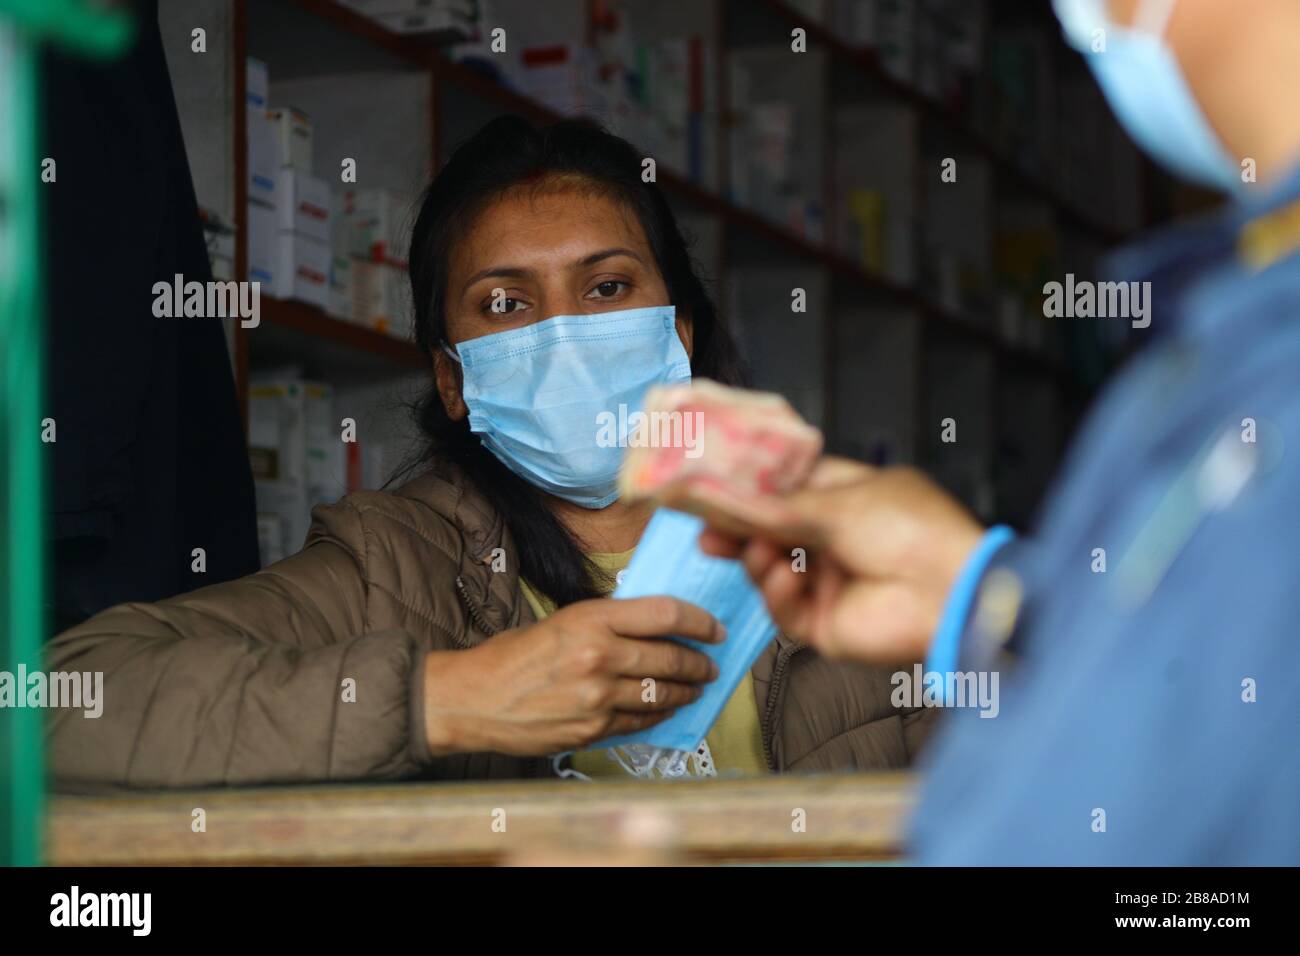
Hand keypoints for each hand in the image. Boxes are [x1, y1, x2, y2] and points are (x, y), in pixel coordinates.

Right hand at [422, 596, 723, 756]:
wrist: (473, 699)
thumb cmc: (513, 656)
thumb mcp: (562, 621)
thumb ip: (607, 623)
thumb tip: (654, 628)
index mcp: (590, 619)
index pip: (665, 613)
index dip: (699, 620)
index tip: (715, 628)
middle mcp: (598, 656)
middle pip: (670, 657)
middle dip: (699, 663)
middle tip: (711, 664)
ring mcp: (597, 697)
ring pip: (661, 693)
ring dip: (686, 691)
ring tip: (696, 687)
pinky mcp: (592, 729)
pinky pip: (639, 722)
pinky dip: (658, 715)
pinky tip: (665, 709)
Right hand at [698, 459, 983, 663]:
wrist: (950, 593)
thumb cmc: (911, 531)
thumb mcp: (839, 504)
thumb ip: (776, 508)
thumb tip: (722, 500)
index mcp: (847, 499)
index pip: (787, 491)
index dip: (751, 492)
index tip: (713, 488)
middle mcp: (836, 540)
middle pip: (772, 533)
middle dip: (738, 530)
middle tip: (704, 529)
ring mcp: (829, 583)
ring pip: (771, 571)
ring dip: (758, 559)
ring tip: (755, 550)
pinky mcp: (825, 624)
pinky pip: (785, 609)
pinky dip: (777, 592)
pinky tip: (781, 578)